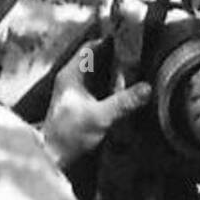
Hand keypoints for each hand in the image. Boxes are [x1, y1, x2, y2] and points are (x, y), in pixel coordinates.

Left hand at [41, 47, 151, 167]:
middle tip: (139, 59)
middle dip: (118, 60)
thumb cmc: (68, 135)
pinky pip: (99, 90)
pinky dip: (111, 90)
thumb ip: (124, 102)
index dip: (111, 42)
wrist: (52, 158)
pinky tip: (125, 94)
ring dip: (115, 76)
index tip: (130, 41)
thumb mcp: (100, 116)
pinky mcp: (80, 106)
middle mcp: (71, 80)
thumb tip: (147, 89)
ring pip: (99, 76)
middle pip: (97, 61)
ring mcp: (75, 93)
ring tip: (137, 74)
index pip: (92, 47)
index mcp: (71, 74)